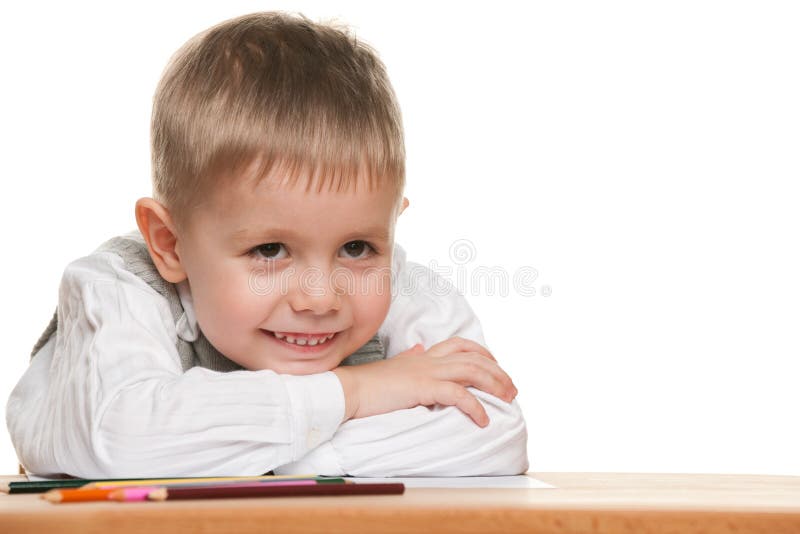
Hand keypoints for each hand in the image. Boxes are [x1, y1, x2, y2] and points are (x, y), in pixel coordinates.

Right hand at [332, 336, 517, 426]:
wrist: (348, 390)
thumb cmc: (366, 384)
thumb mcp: (393, 367)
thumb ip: (409, 358)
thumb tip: (419, 348)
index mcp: (422, 356)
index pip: (459, 345)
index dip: (483, 353)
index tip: (496, 366)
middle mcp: (428, 359)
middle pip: (473, 357)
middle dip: (498, 371)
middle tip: (512, 389)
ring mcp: (426, 371)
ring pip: (472, 370)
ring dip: (494, 384)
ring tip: (507, 400)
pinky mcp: (422, 387)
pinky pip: (457, 394)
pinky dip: (474, 406)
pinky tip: (482, 420)